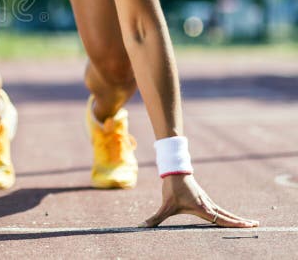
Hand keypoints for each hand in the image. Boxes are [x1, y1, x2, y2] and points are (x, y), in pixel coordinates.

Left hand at [140, 174, 258, 227]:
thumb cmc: (172, 188)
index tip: (247, 226)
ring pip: (225, 211)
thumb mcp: (165, 205)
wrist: (175, 171)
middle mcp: (208, 205)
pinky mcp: (204, 199)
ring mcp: (207, 201)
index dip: (234, 224)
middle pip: (227, 215)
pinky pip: (219, 209)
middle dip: (241, 221)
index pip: (221, 219)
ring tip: (249, 222)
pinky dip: (228, 214)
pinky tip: (230, 217)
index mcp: (202, 208)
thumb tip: (142, 226)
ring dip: (237, 217)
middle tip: (256, 225)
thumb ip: (155, 218)